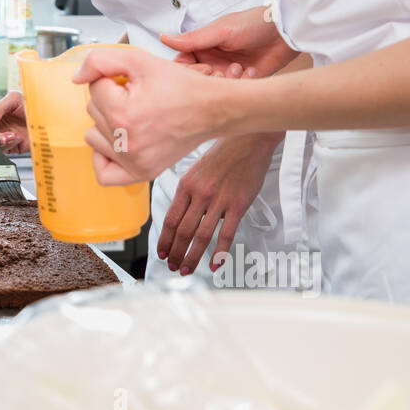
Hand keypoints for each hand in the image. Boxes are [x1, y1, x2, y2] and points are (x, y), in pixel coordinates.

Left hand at [73, 48, 230, 183]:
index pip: (93, 88)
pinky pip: (104, 173)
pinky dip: (104, 157)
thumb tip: (76, 77)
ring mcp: (133, 162)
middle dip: (110, 99)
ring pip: (93, 138)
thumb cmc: (181, 86)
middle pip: (92, 112)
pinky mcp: (141, 173)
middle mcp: (126, 143)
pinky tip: (117, 142)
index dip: (113, 79)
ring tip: (132, 116)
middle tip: (138, 97)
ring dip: (106, 124)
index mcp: (122, 114)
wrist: (213, 109)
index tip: (134, 82)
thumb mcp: (140, 60)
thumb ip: (100, 60)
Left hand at [158, 134, 278, 276]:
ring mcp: (219, 200)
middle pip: (183, 231)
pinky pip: (226, 234)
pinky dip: (219, 253)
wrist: (248, 140)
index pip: (170, 219)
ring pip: (201, 236)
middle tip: (173, 266)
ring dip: (192, 257)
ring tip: (187, 269)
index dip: (165, 240)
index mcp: (186, 185)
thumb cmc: (223, 153)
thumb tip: (182, 215)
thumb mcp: (196, 169)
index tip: (162, 253)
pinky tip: (214, 265)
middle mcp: (200, 194)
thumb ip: (189, 192)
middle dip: (176, 253)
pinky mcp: (238, 205)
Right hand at [160, 5, 296, 78]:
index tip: (203, 68)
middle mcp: (213, 60)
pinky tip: (251, 71)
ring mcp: (227, 72)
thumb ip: (193, 39)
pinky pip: (234, 91)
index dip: (190, 71)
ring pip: (216, 88)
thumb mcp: (221, 30)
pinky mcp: (243, 81)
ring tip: (240, 68)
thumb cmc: (254, 24)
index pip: (183, 64)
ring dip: (227, 81)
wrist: (285, 31)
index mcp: (203, 46)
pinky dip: (242, 83)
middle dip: (209, 78)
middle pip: (198, 79)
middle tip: (220, 71)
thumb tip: (164, 38)